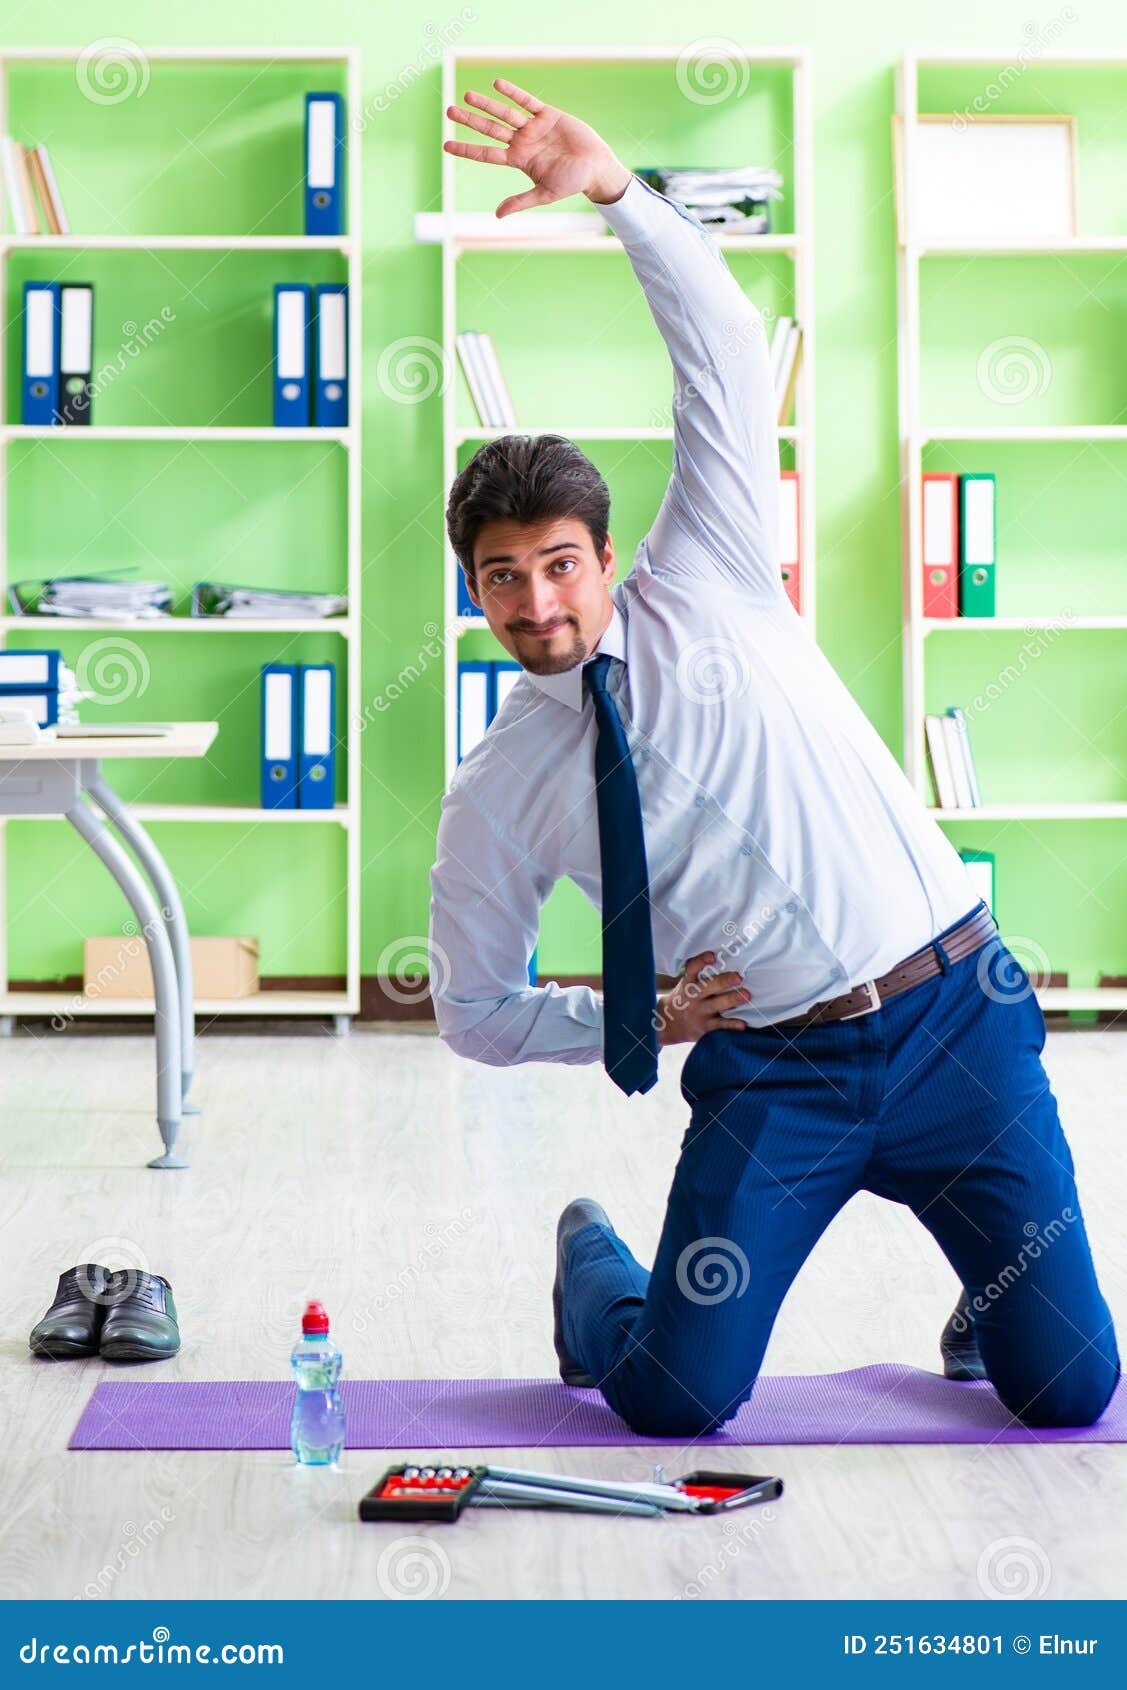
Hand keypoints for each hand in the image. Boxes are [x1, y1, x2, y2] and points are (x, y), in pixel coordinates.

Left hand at [444, 76, 631, 217]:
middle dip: (470, 121)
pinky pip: (527, 101)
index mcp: (518, 160)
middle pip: (490, 129)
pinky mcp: (547, 114)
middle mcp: (522, 142)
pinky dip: (513, 93)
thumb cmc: (572, 182)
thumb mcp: (544, 194)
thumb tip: (497, 215)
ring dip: (486, 104)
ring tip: (467, 95)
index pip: (487, 154)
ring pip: (504, 113)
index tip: (446, 146)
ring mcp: (533, 127)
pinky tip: (498, 84)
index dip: (466, 150)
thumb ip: (521, 201)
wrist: (595, 167)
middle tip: (449, 112)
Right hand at [656, 952, 751, 1046]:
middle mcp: (694, 997)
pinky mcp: (706, 1027)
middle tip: (738, 977)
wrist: (671, 1023)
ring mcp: (700, 1012)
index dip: (701, 961)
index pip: (692, 969)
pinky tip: (743, 1024)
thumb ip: (699, 972)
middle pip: (708, 987)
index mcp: (689, 983)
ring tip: (747, 995)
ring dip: (732, 999)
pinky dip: (732, 1025)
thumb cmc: (686, 997)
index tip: (712, 956)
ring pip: (716, 1005)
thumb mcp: (686, 983)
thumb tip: (720, 954)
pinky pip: (720, 1025)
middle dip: (723, 981)